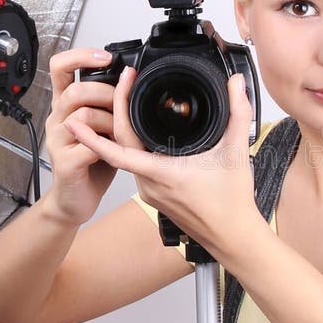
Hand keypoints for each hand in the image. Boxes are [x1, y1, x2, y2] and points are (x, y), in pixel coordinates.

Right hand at [44, 48, 117, 225]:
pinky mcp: (65, 163)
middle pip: (75, 91)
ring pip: (81, 116)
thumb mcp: (105, 126)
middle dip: (106, 96)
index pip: (60, 67)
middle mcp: (57, 119)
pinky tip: (113, 150)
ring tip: (119, 134)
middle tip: (121, 109)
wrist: (76, 199)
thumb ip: (112, 105)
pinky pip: (86, 146)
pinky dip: (105, 146)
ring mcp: (58, 141)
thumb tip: (135, 82)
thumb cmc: (93, 161)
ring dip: (109, 123)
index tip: (106, 57)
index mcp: (66, 105)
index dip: (80, 56)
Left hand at [63, 68, 260, 258]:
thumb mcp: (236, 151)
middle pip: (118, 146)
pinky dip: (132, 148)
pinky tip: (139, 135)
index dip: (94, 132)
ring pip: (125, 157)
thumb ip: (239, 112)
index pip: (116, 150)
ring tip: (124, 105)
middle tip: (117, 86)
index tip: (83, 112)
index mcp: (162, 173)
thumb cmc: (232, 204)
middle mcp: (149, 184)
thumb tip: (237, 84)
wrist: (233, 238)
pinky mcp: (156, 197)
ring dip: (120, 133)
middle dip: (112, 115)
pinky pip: (135, 167)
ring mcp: (151, 192)